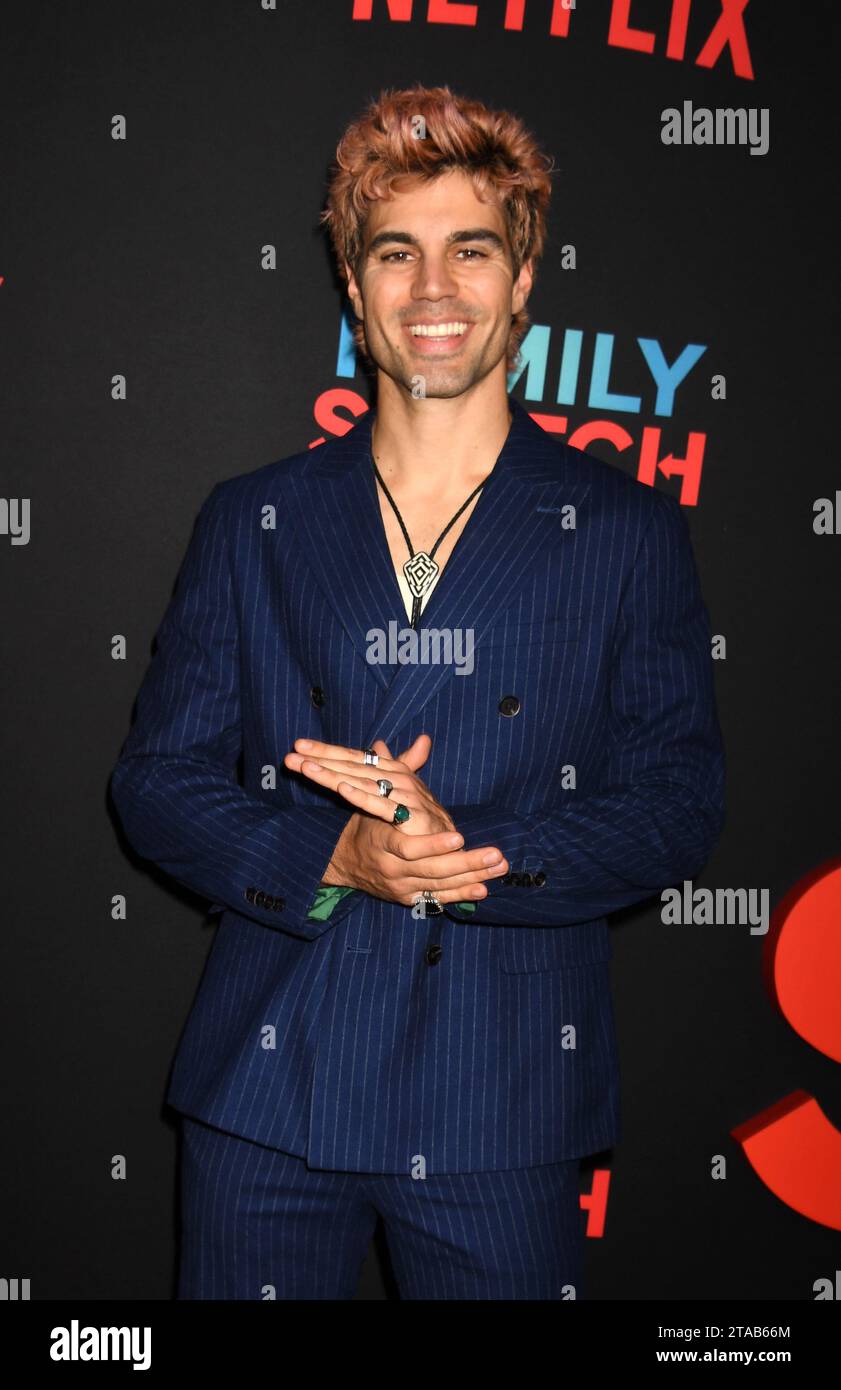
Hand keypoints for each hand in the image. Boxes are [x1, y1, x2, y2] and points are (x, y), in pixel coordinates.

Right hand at [283, 734, 509, 905]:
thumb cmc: (367, 822)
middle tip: (496, 855)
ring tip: (499, 867)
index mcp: (383, 841)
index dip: (434, 844)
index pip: (409, 847)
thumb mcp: (378, 794)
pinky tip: (483, 889)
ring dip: (471, 877)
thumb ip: (404, 767)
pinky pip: (437, 899)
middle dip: (466, 863)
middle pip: (432, 869)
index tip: (459, 837)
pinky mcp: (408, 898)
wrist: (344, 860)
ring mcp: (401, 885)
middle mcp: (392, 867)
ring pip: (439, 885)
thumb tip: (424, 739)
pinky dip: (460, 895)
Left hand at [285, 734, 451, 836]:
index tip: (298, 746)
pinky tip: (341, 789)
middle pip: (352, 766)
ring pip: (361, 782)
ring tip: (305, 767)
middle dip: (320, 760)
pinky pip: (382, 806)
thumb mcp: (402, 790)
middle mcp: (398, 777)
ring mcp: (406, 795)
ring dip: (332, 774)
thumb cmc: (424, 816)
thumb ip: (390, 765)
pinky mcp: (412, 817)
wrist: (450, 843)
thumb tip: (378, 743)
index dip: (326, 750)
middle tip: (291, 755)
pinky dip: (362, 796)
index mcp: (392, 770)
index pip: (354, 757)